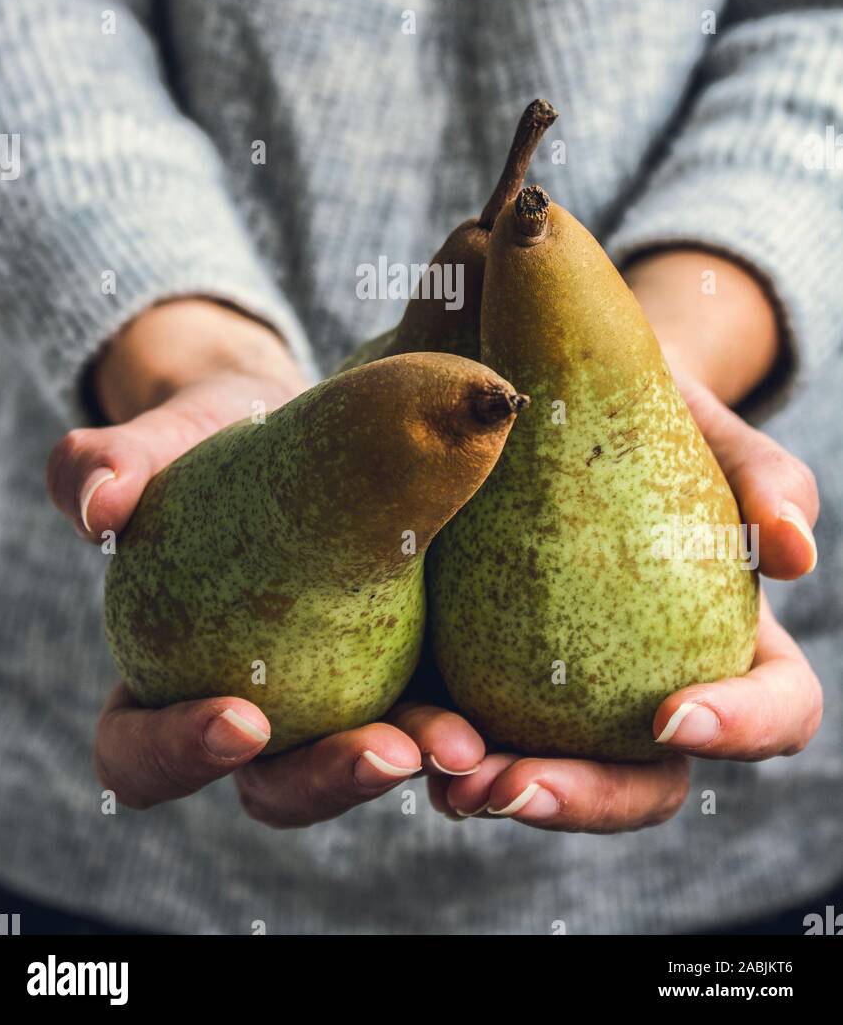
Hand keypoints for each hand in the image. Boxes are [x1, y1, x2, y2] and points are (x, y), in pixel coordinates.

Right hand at [48, 297, 484, 824]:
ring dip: (412, 762)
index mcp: (160, 680)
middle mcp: (250, 714)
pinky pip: (426, 714)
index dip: (181, 753)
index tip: (244, 716)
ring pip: (361, 764)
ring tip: (462, 742)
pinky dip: (457, 724)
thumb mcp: (158, 440)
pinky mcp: (402, 673)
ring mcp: (331, 702)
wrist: (298, 421)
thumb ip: (108, 463)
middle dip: (326, 782)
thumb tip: (97, 506)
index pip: (142, 749)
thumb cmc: (210, 437)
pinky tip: (497, 710)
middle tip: (386, 750)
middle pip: (270, 786)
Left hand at [429, 365, 822, 832]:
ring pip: (546, 780)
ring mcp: (564, 700)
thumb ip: (763, 477)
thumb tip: (797, 551)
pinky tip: (394, 736)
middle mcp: (647, 693)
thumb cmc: (646, 412)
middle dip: (586, 801)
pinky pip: (462, 732)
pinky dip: (430, 744)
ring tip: (445, 772)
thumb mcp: (706, 426)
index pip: (774, 710)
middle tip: (516, 784)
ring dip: (496, 790)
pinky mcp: (483, 679)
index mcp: (729, 644)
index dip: (741, 729)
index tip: (669, 714)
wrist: (545, 390)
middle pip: (644, 784)